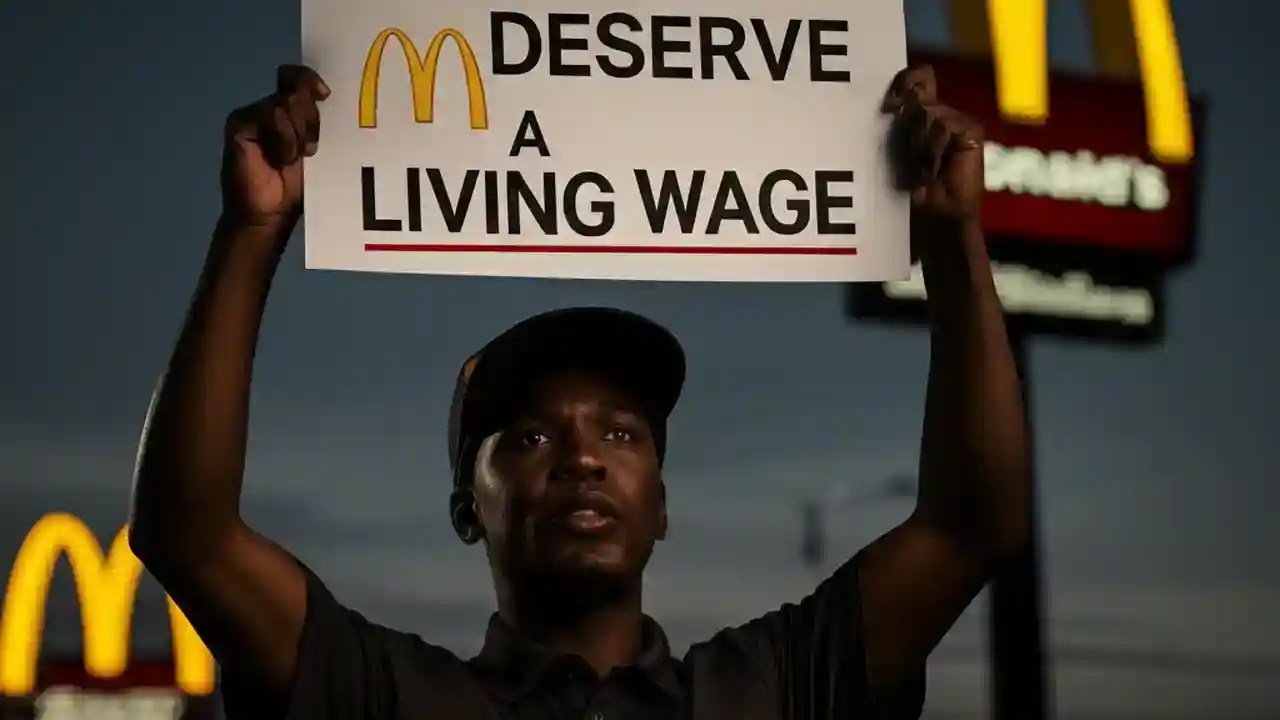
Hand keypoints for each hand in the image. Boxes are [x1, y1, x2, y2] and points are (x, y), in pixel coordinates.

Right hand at [220, 65, 329, 239]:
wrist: (269, 215)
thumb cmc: (293, 186)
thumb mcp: (312, 148)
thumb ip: (315, 121)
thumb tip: (323, 92)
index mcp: (286, 111)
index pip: (296, 77)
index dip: (310, 79)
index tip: (325, 95)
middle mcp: (267, 108)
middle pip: (296, 91)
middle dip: (311, 120)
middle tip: (310, 148)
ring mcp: (250, 115)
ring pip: (285, 104)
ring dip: (298, 135)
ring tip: (293, 159)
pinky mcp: (239, 124)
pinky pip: (271, 116)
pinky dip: (284, 140)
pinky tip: (280, 160)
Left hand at [884, 64, 983, 224]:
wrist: (939, 214)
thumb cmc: (916, 187)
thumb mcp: (900, 153)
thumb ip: (900, 126)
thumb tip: (891, 103)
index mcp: (922, 115)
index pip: (919, 78)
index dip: (906, 79)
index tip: (889, 103)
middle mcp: (941, 113)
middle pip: (920, 94)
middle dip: (907, 124)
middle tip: (910, 155)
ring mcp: (958, 121)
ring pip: (929, 112)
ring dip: (920, 143)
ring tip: (923, 167)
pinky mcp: (971, 131)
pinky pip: (945, 125)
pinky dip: (934, 147)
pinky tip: (934, 167)